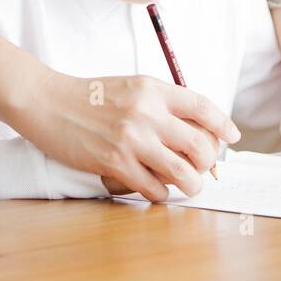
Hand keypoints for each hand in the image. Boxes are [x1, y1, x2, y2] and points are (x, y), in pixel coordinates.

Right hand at [9, 71, 239, 201]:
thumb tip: (196, 131)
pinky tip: (157, 188)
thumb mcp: (132, 87)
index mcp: (153, 89)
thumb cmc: (91, 97)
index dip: (223, 125)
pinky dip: (161, 193)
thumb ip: (162, 104)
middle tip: (203, 168)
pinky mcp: (115, 163)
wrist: (48, 102)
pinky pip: (154, 188)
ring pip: (183, 173)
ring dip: (192, 185)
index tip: (232, 138)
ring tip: (189, 186)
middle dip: (209, 163)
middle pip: (200, 145)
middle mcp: (147, 113)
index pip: (202, 107)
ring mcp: (132, 139)